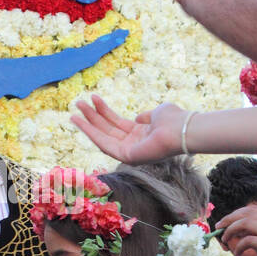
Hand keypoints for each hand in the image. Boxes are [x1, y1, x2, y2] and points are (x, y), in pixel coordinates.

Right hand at [71, 94, 186, 164]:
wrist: (182, 130)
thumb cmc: (174, 120)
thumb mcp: (157, 114)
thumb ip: (146, 117)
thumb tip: (137, 118)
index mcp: (140, 134)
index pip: (117, 124)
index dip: (104, 112)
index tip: (92, 98)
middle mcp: (133, 144)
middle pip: (107, 130)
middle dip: (92, 117)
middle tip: (78, 103)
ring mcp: (129, 152)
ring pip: (103, 137)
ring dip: (88, 125)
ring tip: (74, 111)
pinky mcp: (126, 157)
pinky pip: (104, 144)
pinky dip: (91, 133)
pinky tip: (81, 122)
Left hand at [217, 206, 256, 255]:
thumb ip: (252, 236)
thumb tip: (232, 229)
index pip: (252, 209)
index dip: (235, 214)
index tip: (223, 223)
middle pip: (247, 213)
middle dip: (229, 219)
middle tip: (218, 228)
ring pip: (247, 222)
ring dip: (231, 230)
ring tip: (225, 239)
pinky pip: (250, 240)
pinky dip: (239, 245)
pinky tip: (238, 252)